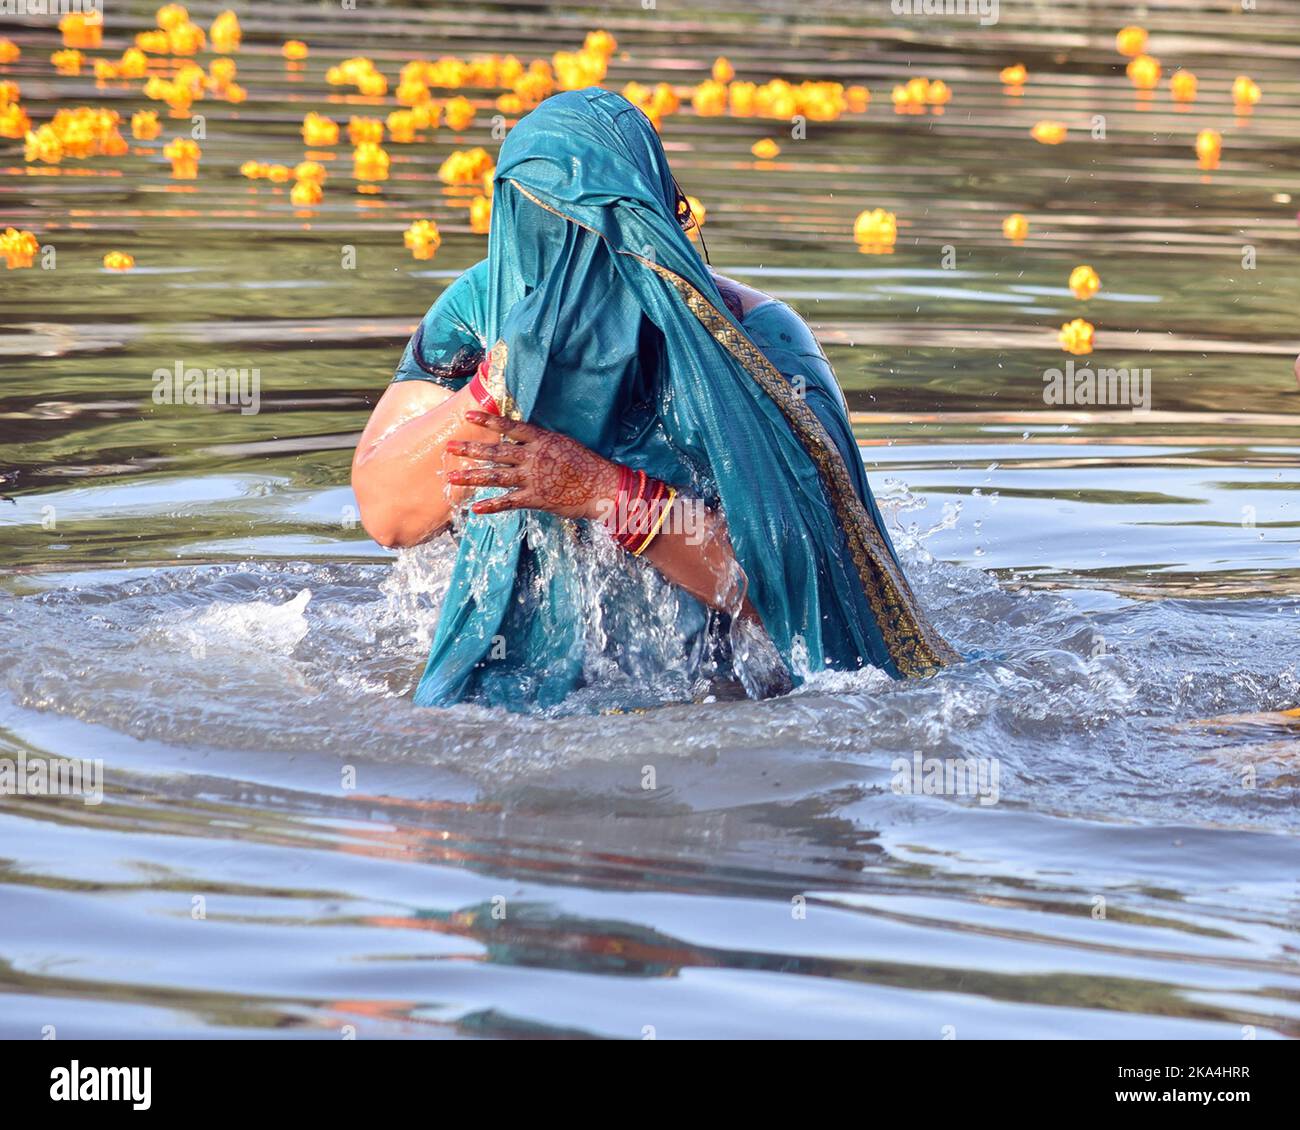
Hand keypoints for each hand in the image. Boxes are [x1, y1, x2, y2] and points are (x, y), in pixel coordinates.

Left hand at [446, 411, 622, 520]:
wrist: (602, 487)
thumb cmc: (586, 464)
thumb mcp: (564, 444)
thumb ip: (541, 442)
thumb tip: (521, 439)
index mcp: (541, 440)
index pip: (510, 427)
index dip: (488, 421)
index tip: (469, 416)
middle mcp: (534, 457)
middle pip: (496, 452)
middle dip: (471, 450)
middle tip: (449, 447)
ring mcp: (533, 478)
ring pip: (496, 477)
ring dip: (472, 477)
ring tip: (452, 478)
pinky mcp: (536, 498)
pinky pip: (509, 502)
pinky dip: (492, 506)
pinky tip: (475, 508)